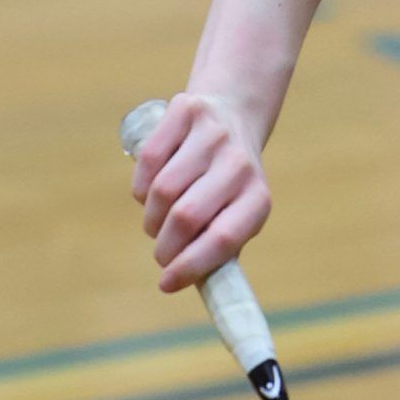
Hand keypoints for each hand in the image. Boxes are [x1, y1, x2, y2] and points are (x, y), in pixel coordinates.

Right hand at [130, 91, 271, 290]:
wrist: (233, 115)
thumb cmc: (228, 186)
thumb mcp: (235, 217)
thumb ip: (216, 252)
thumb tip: (191, 289)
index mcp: (258, 199)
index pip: (223, 239)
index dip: (190, 265)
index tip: (166, 283)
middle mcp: (240, 164)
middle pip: (186, 216)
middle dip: (165, 246)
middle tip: (162, 254)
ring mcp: (214, 134)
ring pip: (162, 190)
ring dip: (151, 218)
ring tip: (157, 223)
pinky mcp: (187, 110)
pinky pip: (149, 160)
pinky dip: (141, 187)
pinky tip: (149, 194)